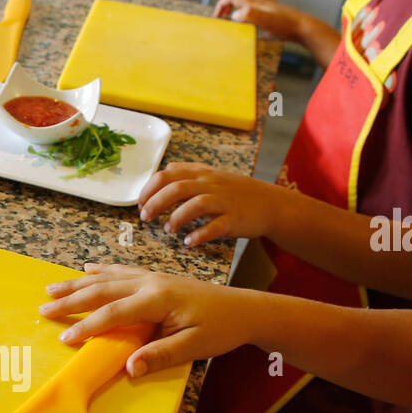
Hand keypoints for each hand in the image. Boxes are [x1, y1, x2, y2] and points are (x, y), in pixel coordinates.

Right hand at [39, 264, 262, 375]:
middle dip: (70, 299)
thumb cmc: (221, 329)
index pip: (113, 313)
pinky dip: (100, 271)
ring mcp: (152, 277)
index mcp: (157, 300)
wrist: (244, 308)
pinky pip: (121, 271)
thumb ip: (160, 356)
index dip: (86, 326)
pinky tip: (86, 270)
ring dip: (78, 283)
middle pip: (102, 290)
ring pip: (107, 277)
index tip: (64, 339)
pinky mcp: (156, 278)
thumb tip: (129, 368)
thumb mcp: (194, 347)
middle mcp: (150, 283)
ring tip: (52, 288)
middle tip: (44, 308)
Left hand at [138, 164, 282, 246]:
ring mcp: (224, 201)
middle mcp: (211, 184)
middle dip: (155, 203)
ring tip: (167, 229)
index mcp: (201, 174)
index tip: (140, 203)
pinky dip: (199, 235)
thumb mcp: (212, 175)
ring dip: (176, 218)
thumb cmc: (237, 192)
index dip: (149, 189)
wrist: (270, 203)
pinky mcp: (234, 219)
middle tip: (145, 217)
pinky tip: (189, 242)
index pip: (167, 174)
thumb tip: (164, 170)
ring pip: (195, 204)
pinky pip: (215, 226)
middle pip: (177, 188)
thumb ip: (188, 172)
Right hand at [214, 0, 303, 41]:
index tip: (216, 17)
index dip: (221, 5)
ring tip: (236, 12)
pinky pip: (261, 2)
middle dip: (228, 0)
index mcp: (255, 2)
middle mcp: (261, 0)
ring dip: (240, 0)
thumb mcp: (264, 21)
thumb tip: (233, 16)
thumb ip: (249, 15)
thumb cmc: (284, 26)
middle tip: (223, 14)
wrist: (302, 28)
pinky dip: (253, 5)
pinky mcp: (274, 10)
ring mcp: (268, 4)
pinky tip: (255, 15)